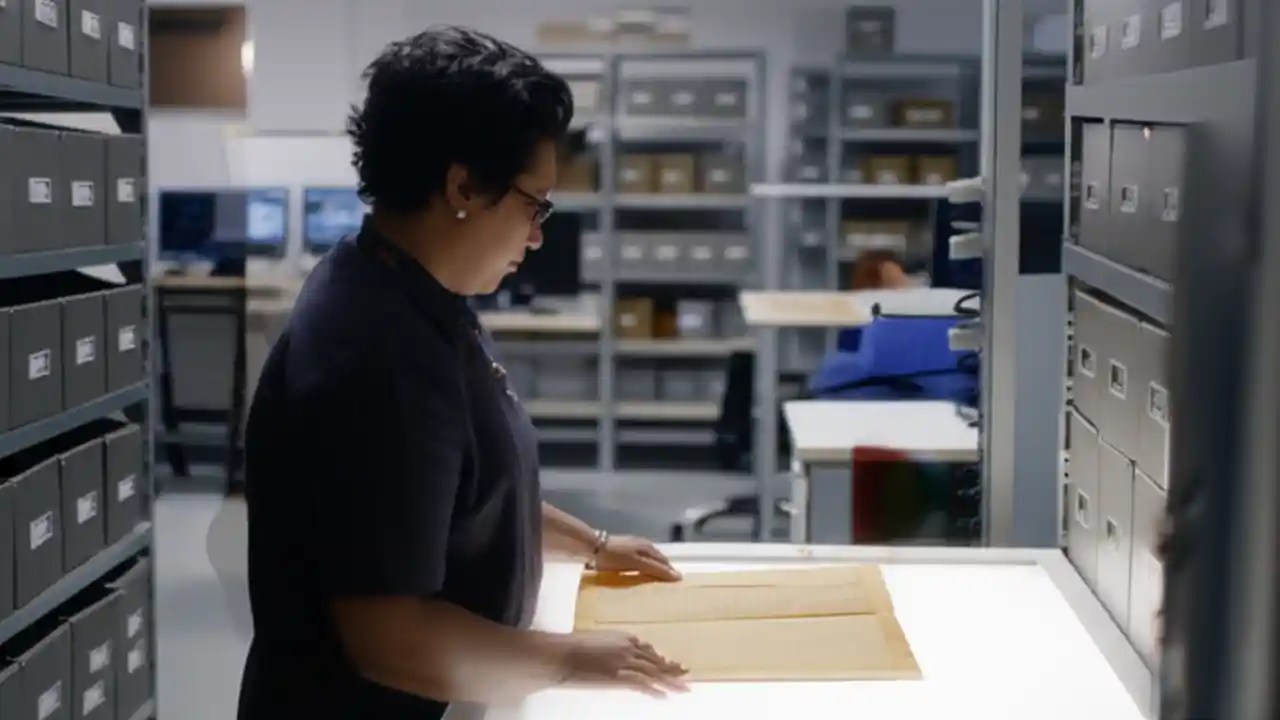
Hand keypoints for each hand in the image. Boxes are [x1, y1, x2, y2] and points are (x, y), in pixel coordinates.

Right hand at [556, 630, 688, 696]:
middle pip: (655, 661)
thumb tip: (611, 655)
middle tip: (685, 674)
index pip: (646, 649)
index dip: (659, 658)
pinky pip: (643, 685)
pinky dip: (655, 691)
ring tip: (684, 689)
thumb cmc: (570, 647)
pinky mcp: (619, 677)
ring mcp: (625, 662)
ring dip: (671, 682)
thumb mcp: (594, 641)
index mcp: (623, 636)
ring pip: (654, 673)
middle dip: (671, 669)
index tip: (668, 663)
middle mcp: (628, 648)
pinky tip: (663, 697)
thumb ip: (608, 646)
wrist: (560, 654)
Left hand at [594, 536, 681, 580]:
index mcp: (649, 548)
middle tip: (667, 587)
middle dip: (664, 571)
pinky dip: (643, 569)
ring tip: (654, 584)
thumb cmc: (616, 556)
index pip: (664, 562)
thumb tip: (678, 576)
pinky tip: (639, 576)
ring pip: (649, 561)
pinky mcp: (624, 552)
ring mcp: (633, 548)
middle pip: (658, 561)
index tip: (676, 586)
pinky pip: (639, 562)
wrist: (594, 547)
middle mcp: (644, 546)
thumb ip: (656, 569)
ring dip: (653, 571)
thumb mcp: (638, 563)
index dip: (670, 573)